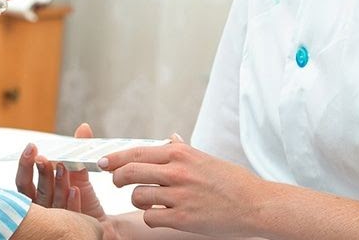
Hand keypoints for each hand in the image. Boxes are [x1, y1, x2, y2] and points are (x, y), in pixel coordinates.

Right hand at [15, 123, 107, 221]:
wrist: (100, 225)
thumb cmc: (82, 200)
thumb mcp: (80, 175)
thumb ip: (78, 154)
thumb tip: (84, 127)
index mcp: (36, 198)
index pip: (23, 182)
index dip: (25, 165)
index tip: (32, 147)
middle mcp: (39, 213)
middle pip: (31, 194)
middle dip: (39, 173)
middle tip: (43, 157)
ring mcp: (50, 226)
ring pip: (49, 204)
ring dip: (55, 184)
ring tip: (63, 167)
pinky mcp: (68, 233)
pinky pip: (67, 218)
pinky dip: (70, 203)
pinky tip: (75, 190)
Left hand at [100, 139, 263, 237]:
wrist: (255, 204)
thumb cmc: (231, 181)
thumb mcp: (204, 158)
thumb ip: (182, 149)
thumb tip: (170, 138)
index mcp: (180, 154)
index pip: (136, 152)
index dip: (115, 158)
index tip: (103, 162)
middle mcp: (178, 172)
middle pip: (129, 172)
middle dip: (116, 179)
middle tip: (116, 183)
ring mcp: (180, 196)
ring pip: (137, 197)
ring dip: (137, 201)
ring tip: (147, 201)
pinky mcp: (183, 219)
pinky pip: (151, 218)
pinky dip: (152, 218)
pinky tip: (161, 216)